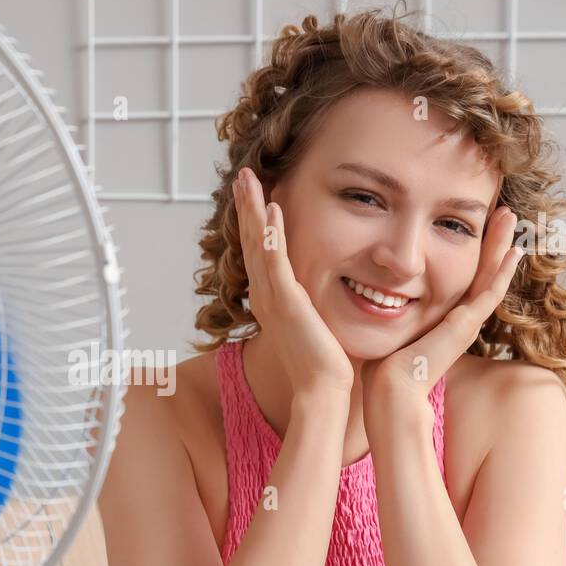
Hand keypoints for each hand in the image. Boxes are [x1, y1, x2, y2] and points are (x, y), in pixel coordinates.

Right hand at [233, 167, 353, 397]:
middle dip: (247, 206)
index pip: (260, 252)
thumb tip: (324, 297)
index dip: (255, 222)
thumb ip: (312, 307)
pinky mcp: (285, 300)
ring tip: (248, 179)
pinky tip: (274, 209)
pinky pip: (275, 259)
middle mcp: (265, 295)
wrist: (320, 390)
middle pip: (251, 241)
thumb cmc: (323, 366)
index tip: (257, 195)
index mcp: (272, 300)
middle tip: (242, 175)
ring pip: (257, 243)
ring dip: (252, 209)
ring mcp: (272, 297)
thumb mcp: (315, 326)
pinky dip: (272, 233)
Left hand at [360, 204, 523, 428]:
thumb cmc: (383, 362)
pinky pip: (490, 293)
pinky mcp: (467, 326)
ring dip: (501, 245)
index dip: (473, 248)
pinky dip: (502, 272)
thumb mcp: (388, 321)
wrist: (391, 388)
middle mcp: (461, 316)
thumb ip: (389, 304)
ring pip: (492, 275)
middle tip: (503, 210)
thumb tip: (372, 287)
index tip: (476, 220)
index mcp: (444, 315)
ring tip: (509, 217)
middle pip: (483, 270)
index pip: (463, 274)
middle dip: (492, 239)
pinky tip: (513, 251)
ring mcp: (468, 321)